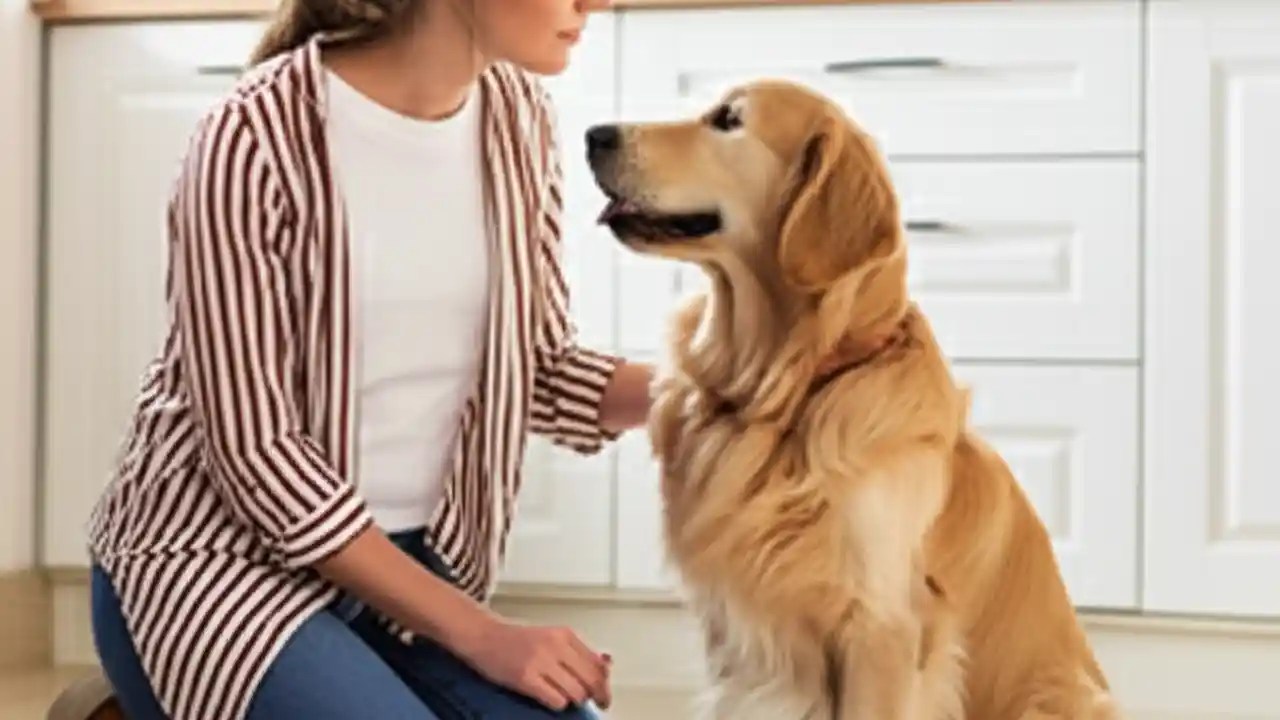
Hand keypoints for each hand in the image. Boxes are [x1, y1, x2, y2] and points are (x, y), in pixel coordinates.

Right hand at [461, 618, 612, 710]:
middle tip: (597, 704)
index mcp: (565, 634)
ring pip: (576, 693)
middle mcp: (556, 645)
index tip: (605, 695)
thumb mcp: (552, 637)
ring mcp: (541, 661)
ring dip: (573, 699)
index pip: (598, 664)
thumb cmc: (518, 640)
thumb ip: (577, 651)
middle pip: (591, 680)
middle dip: (596, 696)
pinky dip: (557, 703)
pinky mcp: (526, 678)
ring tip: (563, 696)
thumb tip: (608, 665)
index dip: (605, 684)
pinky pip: (556, 700)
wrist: (484, 636)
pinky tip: (549, 697)